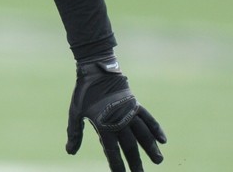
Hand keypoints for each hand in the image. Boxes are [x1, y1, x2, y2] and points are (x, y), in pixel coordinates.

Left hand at [66, 56, 165, 171]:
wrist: (96, 70)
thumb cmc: (84, 92)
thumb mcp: (75, 112)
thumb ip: (75, 133)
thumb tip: (70, 152)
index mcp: (103, 125)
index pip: (111, 151)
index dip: (117, 165)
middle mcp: (119, 121)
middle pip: (130, 146)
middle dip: (135, 163)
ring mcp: (129, 112)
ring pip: (143, 134)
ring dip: (151, 148)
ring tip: (158, 161)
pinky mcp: (135, 104)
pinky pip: (148, 118)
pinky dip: (156, 128)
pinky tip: (163, 139)